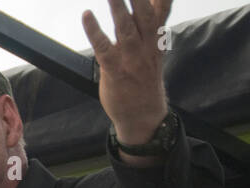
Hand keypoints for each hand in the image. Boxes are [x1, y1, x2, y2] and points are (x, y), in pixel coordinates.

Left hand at [81, 0, 171, 143]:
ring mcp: (131, 59)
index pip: (162, 9)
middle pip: (145, 15)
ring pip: (126, 29)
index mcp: (157, 38)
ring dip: (118, 9)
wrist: (143, 114)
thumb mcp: (154, 47)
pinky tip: (87, 15)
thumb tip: (150, 0)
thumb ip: (152, 22)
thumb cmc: (144, 76)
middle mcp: (147, 46)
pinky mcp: (115, 71)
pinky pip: (103, 48)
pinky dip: (94, 31)